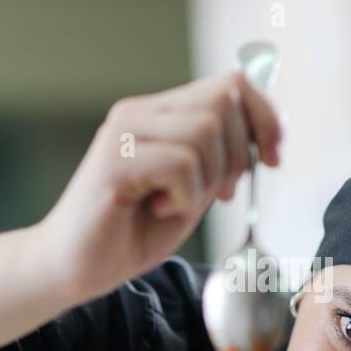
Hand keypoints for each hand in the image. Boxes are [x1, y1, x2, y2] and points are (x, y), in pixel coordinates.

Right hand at [35, 69, 281, 306]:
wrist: (75, 267)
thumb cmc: (134, 232)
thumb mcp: (194, 190)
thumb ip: (221, 159)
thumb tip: (266, 136)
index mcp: (160, 113)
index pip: (231, 83)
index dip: (265, 115)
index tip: (275, 157)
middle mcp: (140, 113)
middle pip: (223, 102)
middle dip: (238, 156)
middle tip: (218, 195)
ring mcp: (124, 132)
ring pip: (205, 132)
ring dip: (208, 180)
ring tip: (176, 204)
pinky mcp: (114, 160)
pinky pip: (181, 164)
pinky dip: (184, 198)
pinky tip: (157, 210)